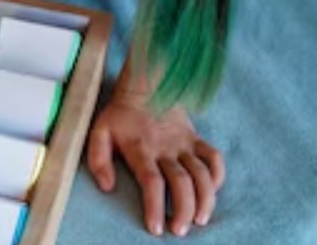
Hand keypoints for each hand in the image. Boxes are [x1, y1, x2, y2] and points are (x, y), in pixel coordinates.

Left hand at [87, 88, 225, 237]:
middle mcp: (166, 149)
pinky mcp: (196, 138)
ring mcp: (184, 143)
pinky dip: (218, 176)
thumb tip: (107, 187)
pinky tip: (212, 192)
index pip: (152, 182)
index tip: (156, 228)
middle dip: (183, 210)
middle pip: (182, 183)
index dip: (154, 207)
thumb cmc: (119, 115)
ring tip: (199, 220)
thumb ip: (98, 160)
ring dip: (205, 200)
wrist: (144, 86)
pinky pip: (215, 158)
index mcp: (141, 149)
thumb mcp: (98, 132)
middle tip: (179, 230)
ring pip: (203, 175)